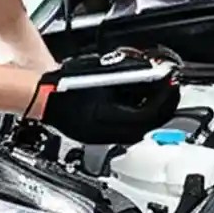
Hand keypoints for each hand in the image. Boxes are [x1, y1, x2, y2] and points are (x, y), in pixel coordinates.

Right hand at [27, 49, 180, 144]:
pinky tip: (140, 103)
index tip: (172, 83)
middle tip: (172, 89)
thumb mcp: (102, 73)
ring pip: (141, 130)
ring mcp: (103, 138)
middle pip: (150, 126)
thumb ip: (131, 75)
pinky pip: (129, 131)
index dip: (165, 97)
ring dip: (154, 112)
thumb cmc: (63, 84)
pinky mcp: (100, 137)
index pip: (149, 113)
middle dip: (165, 106)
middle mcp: (107, 134)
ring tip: (159, 94)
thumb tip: (155, 73)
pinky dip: (140, 117)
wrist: (41, 97)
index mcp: (107, 118)